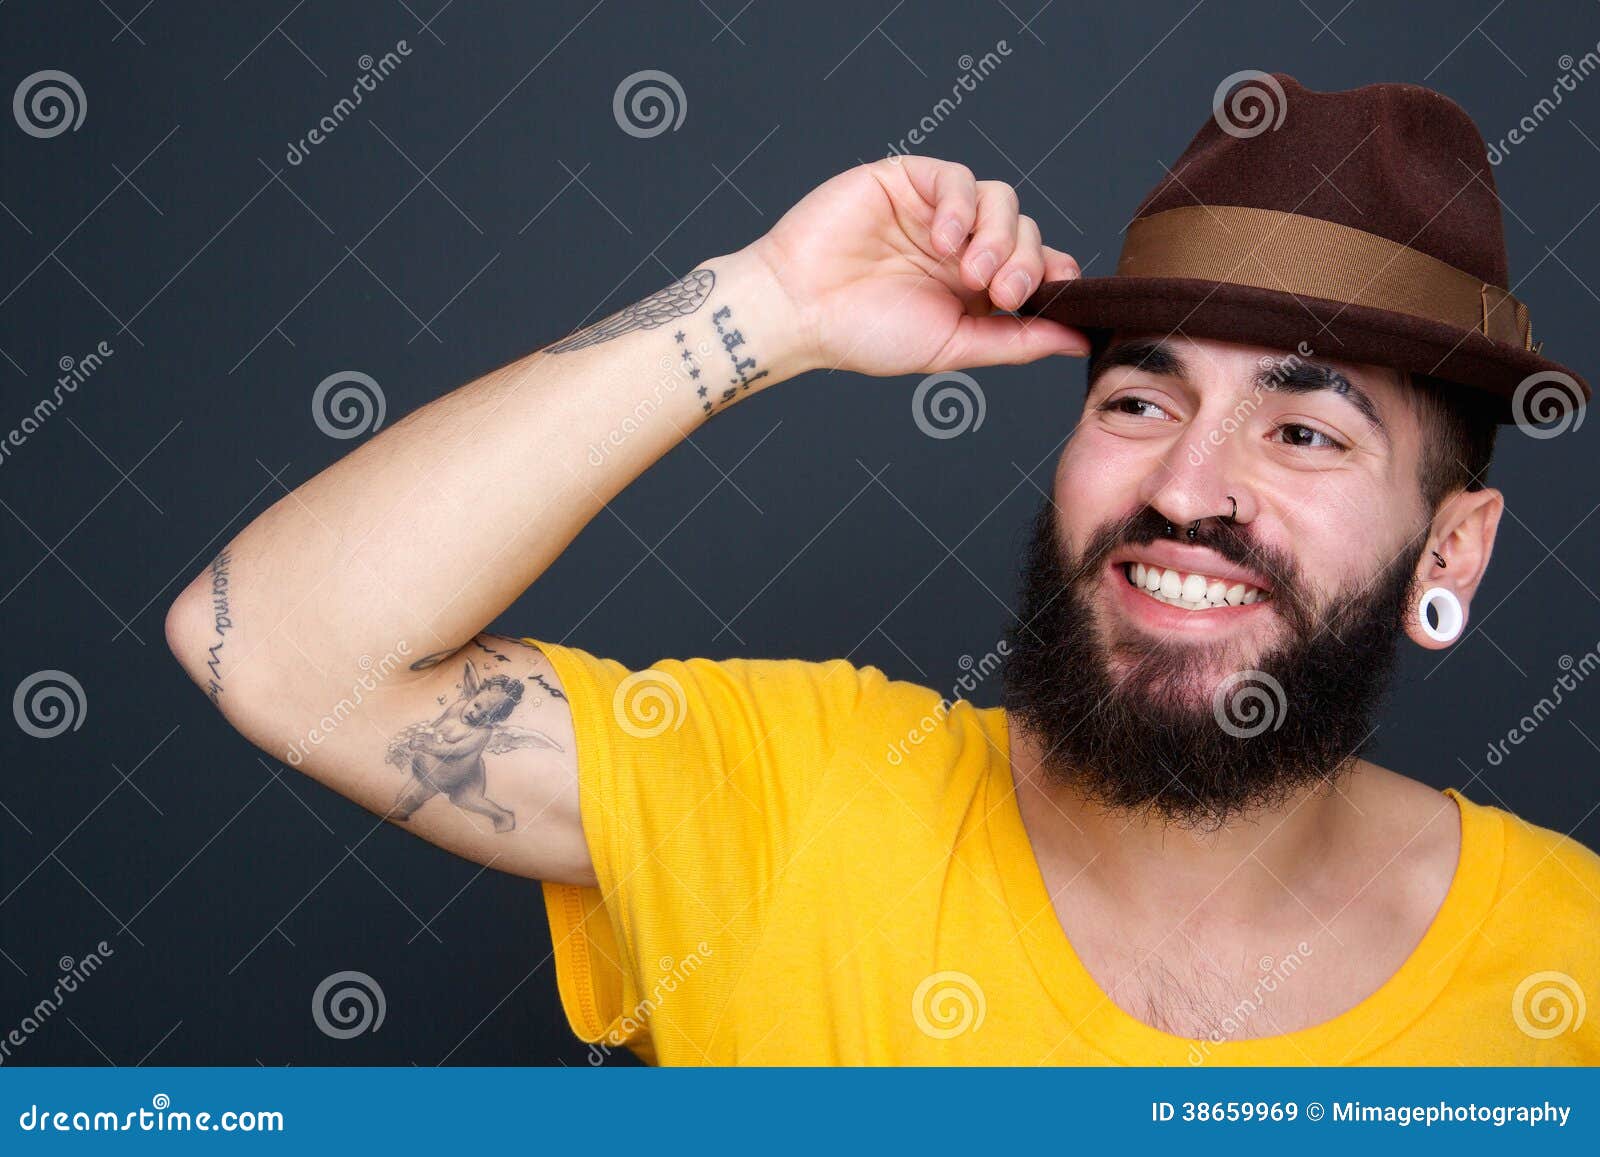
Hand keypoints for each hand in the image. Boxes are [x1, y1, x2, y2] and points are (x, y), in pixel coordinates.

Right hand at [744, 155, 1087, 377]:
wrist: (799, 309)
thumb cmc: (864, 334)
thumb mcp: (954, 347)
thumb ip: (1018, 340)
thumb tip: (1080, 341)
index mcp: (974, 287)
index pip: (1037, 267)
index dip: (1056, 274)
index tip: (1061, 292)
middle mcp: (961, 246)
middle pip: (1026, 232)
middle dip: (1025, 263)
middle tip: (1004, 292)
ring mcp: (935, 211)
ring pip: (1001, 200)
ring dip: (999, 235)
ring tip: (972, 270)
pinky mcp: (909, 180)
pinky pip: (957, 178)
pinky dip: (960, 207)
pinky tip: (941, 240)